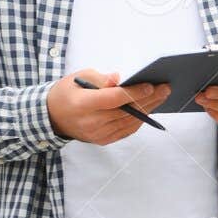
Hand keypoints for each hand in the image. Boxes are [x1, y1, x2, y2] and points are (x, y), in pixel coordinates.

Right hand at [47, 69, 169, 144]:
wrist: (52, 117)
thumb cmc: (67, 92)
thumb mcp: (79, 77)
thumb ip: (101, 78)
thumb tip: (120, 79)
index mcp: (82, 104)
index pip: (113, 99)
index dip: (134, 93)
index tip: (151, 86)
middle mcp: (91, 122)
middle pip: (126, 111)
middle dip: (149, 99)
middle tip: (165, 88)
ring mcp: (98, 134)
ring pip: (130, 122)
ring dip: (148, 109)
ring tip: (161, 96)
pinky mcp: (103, 140)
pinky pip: (127, 130)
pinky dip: (139, 119)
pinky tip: (150, 108)